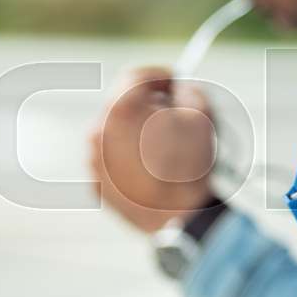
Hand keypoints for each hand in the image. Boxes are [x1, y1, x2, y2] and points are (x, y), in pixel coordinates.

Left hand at [89, 65, 216, 233]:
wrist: (179, 220)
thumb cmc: (192, 168)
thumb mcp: (202, 119)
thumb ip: (190, 93)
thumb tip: (181, 89)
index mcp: (122, 110)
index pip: (136, 76)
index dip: (159, 75)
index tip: (174, 82)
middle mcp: (99, 130)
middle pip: (123, 105)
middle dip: (148, 106)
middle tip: (173, 115)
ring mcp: (93, 158)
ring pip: (116, 133)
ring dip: (139, 133)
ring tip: (166, 150)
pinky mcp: (96, 182)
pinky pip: (112, 159)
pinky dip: (130, 158)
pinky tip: (154, 170)